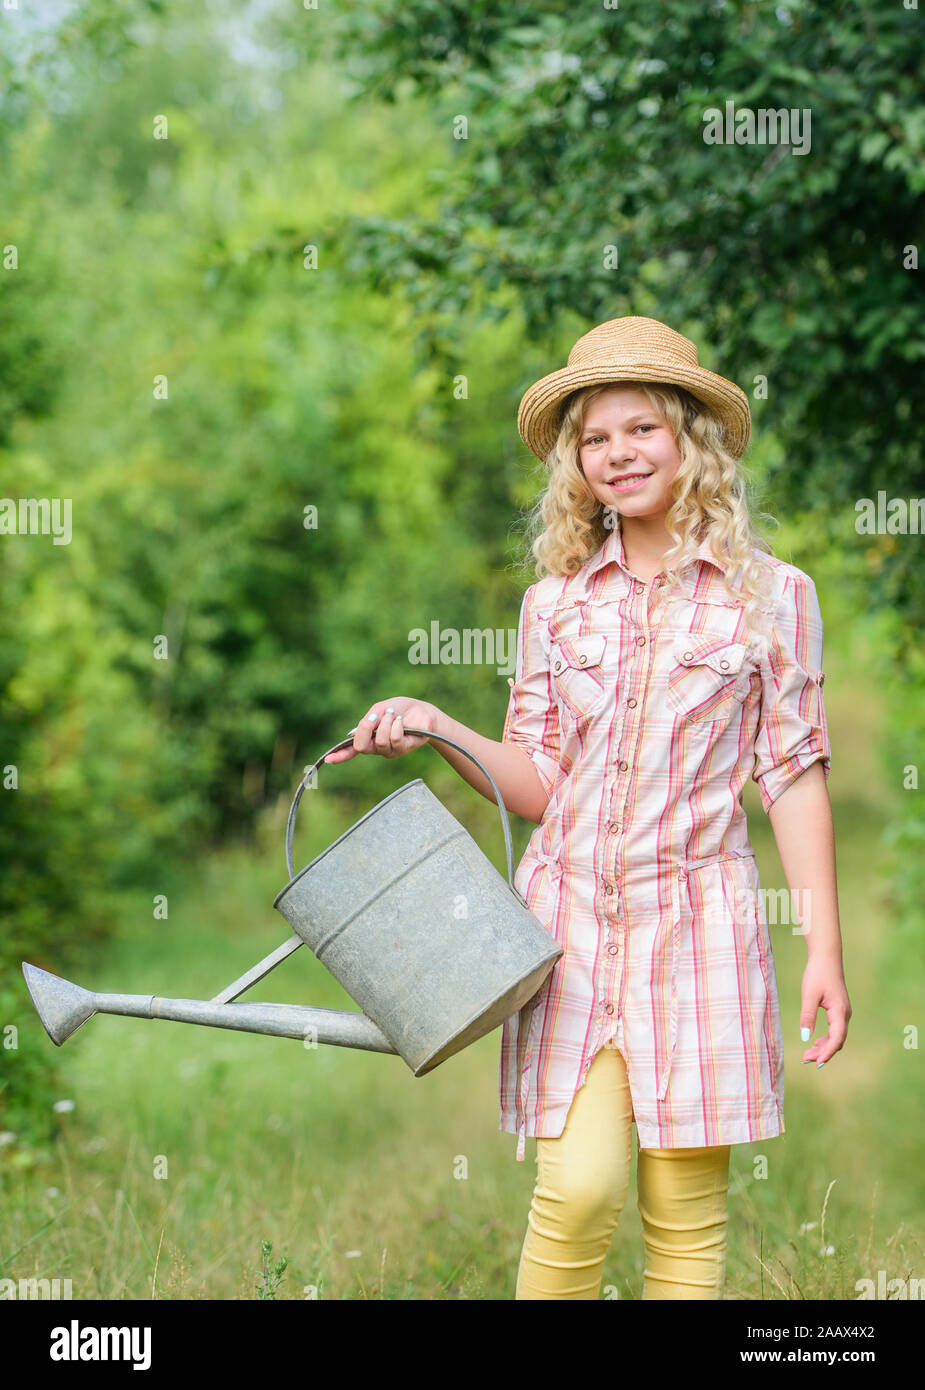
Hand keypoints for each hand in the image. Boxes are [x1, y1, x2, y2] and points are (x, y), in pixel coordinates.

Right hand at [322, 699, 440, 762]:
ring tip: (393, 715)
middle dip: (365, 729)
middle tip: (374, 717)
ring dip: (386, 723)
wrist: (421, 710)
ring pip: (380, 742)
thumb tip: (355, 733)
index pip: (351, 749)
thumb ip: (368, 720)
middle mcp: (376, 747)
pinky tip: (402, 722)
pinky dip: (397, 726)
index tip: (328, 759)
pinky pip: (394, 740)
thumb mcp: (379, 709)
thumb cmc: (399, 709)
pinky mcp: (403, 749)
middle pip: (362, 747)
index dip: (340, 755)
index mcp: (368, 737)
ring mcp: (390, 750)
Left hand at [799, 957, 851, 1066]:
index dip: (828, 1052)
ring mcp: (843, 1012)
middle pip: (837, 1040)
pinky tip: (815, 1043)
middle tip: (805, 1059)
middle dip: (823, 1052)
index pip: (837, 1038)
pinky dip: (825, 1039)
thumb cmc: (818, 974)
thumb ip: (807, 1016)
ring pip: (836, 1036)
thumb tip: (805, 1037)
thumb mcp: (809, 994)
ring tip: (807, 1055)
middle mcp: (844, 1014)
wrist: (826, 958)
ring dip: (823, 1047)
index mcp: (839, 1011)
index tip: (818, 1062)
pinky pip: (834, 1030)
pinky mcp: (838, 1010)